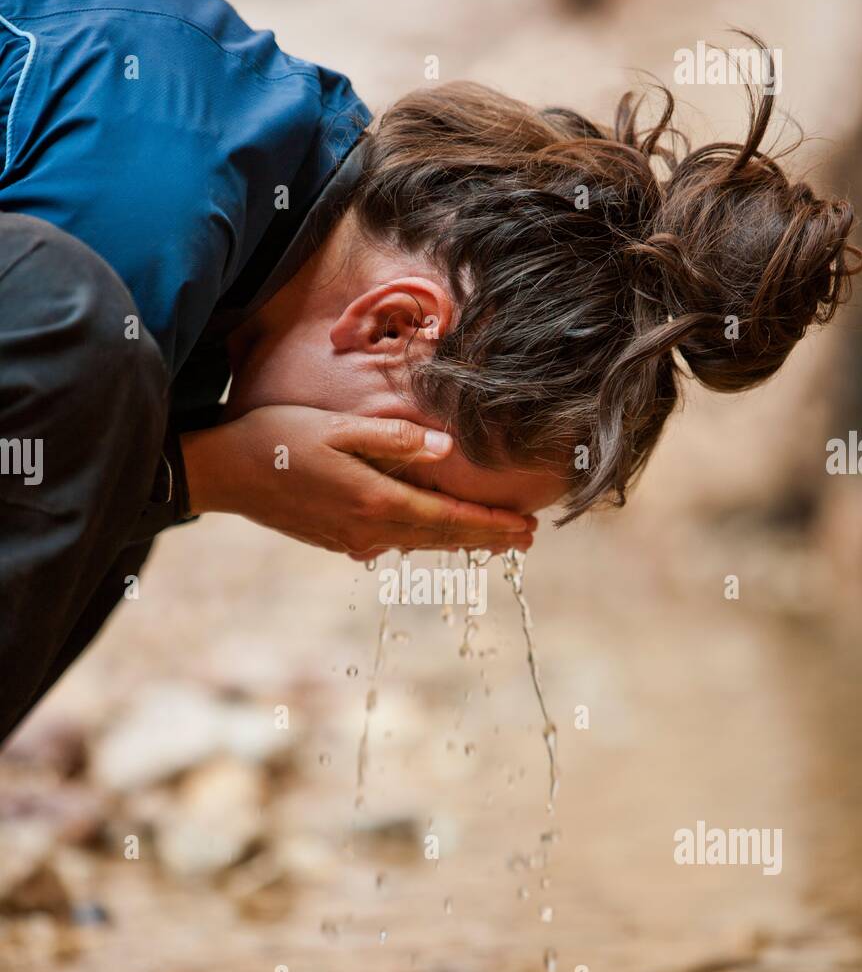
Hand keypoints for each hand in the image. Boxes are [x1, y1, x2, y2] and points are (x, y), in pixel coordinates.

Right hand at [180, 405, 535, 559]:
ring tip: (493, 539)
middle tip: (526, 538)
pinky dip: (422, 539)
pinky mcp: (336, 540)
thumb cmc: (277, 439)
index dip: (492, 525)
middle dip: (487, 538)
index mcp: (376, 501)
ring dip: (458, 542)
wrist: (224, 473)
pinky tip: (432, 533)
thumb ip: (393, 438)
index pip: (449, 518)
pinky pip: (391, 543)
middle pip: (442, 539)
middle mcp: (369, 530)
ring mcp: (352, 540)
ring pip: (418, 544)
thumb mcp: (337, 428)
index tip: (527, 528)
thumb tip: (446, 450)